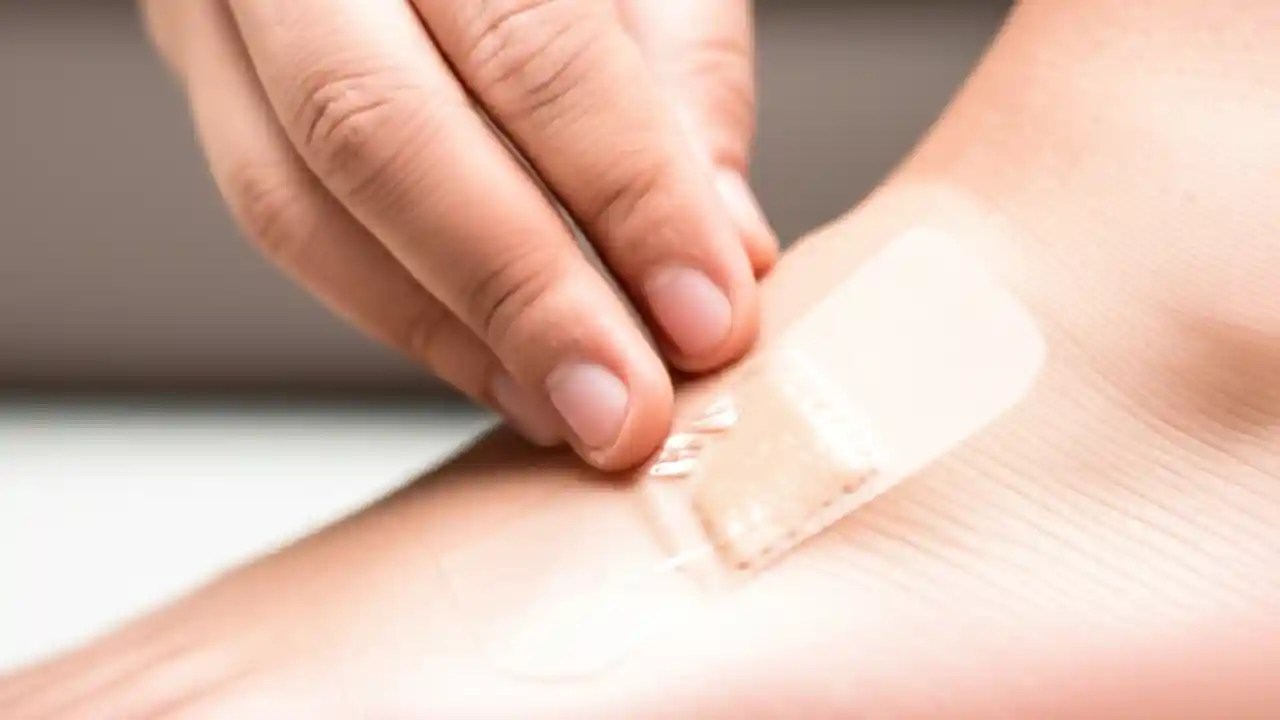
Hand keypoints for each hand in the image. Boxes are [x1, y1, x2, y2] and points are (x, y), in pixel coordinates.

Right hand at [141, 0, 776, 468]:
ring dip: (447, 331)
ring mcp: (217, 11)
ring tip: (566, 407)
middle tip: (623, 407)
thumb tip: (725, 254)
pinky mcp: (209, 78)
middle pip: (375, 130)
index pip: (529, 43)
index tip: (707, 311)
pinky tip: (490, 362)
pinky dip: (395, 308)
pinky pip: (279, 215)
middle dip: (518, 293)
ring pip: (294, 200)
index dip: (626, 189)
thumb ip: (684, 76)